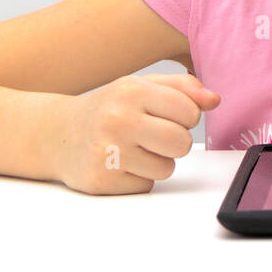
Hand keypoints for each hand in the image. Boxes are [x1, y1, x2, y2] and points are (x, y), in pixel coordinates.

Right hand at [53, 73, 218, 194]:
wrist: (57, 133)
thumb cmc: (109, 107)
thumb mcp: (142, 85)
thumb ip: (183, 88)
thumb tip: (214, 100)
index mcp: (132, 91)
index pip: (190, 112)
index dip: (186, 117)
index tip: (167, 116)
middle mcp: (118, 119)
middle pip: (182, 144)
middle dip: (174, 142)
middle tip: (152, 135)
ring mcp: (108, 152)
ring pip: (166, 169)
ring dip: (156, 162)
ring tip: (133, 148)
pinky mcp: (101, 181)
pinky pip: (145, 186)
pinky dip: (137, 178)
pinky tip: (119, 163)